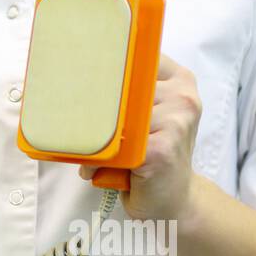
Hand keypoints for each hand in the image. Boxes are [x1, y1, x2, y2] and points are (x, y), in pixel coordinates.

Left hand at [80, 53, 201, 221]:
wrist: (172, 200)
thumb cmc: (150, 157)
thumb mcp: (142, 120)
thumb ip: (124, 97)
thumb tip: (71, 82)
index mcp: (179, 80)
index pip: (139, 55)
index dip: (108, 62)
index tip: (82, 68)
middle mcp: (183, 96)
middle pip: (122, 84)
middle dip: (94, 106)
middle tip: (75, 121)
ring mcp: (177, 120)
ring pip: (114, 117)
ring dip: (95, 139)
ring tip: (96, 157)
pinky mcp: (161, 148)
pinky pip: (114, 147)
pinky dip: (98, 161)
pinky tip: (100, 170)